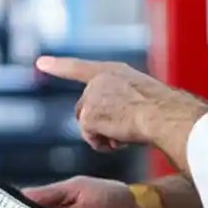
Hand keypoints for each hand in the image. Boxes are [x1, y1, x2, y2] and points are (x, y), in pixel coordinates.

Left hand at [36, 56, 207, 170]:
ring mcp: (92, 96)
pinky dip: (103, 144)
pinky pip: (90, 138)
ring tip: (126, 134)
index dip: (59, 66)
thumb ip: (123, 102)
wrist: (166, 115)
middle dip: (99, 123)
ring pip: (87, 125)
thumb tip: (118, 123)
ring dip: (103, 135)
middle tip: (123, 132)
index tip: (40, 63)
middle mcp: (100, 80)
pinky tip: (120, 141)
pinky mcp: (89, 114)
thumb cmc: (166, 110)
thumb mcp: (143, 97)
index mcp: (114, 71)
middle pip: (85, 108)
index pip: (80, 67)